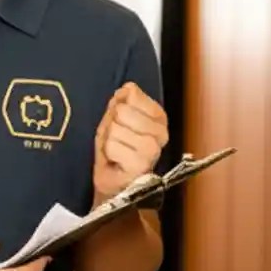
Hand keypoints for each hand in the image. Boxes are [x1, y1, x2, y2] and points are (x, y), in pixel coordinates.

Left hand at [93, 82, 168, 201]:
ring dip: (108, 140)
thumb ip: (121, 101)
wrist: (113, 182)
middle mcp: (161, 133)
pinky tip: (116, 160)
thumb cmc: (115, 151)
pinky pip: (113, 145)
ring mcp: (153, 149)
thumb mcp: (115, 119)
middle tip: (115, 139)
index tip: (121, 123)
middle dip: (111, 125)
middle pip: (122, 111)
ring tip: (116, 151)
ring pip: (116, 129)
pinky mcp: (142, 164)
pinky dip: (108, 152)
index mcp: (158, 118)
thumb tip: (128, 88)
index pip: (132, 95)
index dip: (117, 107)